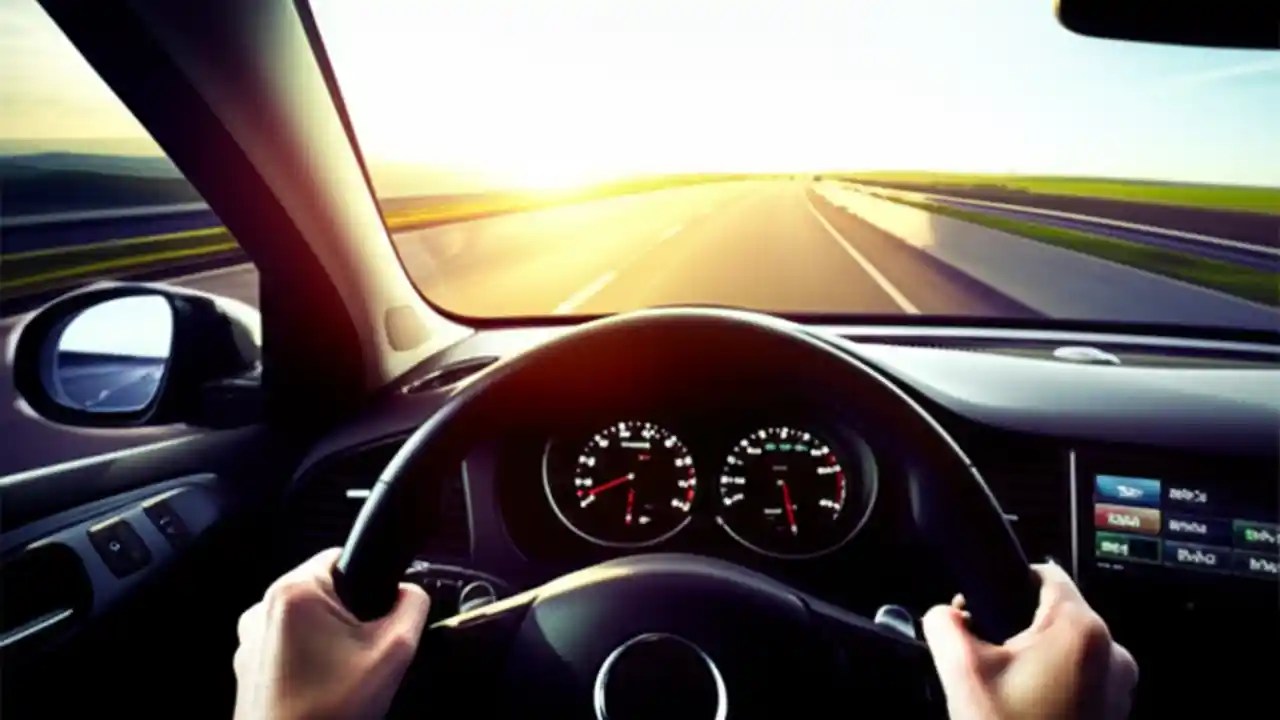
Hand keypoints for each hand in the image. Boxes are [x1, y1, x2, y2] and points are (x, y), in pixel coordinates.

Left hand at [233, 549, 430, 719]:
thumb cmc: (329, 713)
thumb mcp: (394, 652)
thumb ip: (412, 606)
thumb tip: (411, 592)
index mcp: (294, 592)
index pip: (343, 555)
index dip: (371, 582)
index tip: (378, 617)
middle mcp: (262, 608)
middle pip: (326, 592)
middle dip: (351, 619)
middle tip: (364, 656)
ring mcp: (250, 640)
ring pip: (309, 622)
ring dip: (330, 641)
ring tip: (341, 679)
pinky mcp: (249, 666)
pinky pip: (290, 647)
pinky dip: (310, 662)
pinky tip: (322, 691)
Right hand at [923, 562, 1137, 719]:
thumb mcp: (960, 673)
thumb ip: (944, 623)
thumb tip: (946, 614)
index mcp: (1080, 629)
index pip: (1044, 572)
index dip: (1006, 582)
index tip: (981, 612)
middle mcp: (1112, 651)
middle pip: (1052, 613)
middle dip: (1015, 630)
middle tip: (988, 665)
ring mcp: (1120, 685)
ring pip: (1064, 648)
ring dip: (1033, 661)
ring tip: (1006, 695)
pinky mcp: (1116, 712)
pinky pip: (1078, 678)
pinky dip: (1051, 685)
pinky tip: (1026, 712)